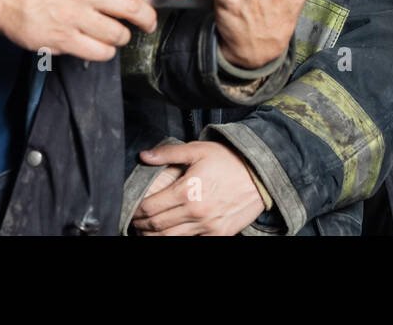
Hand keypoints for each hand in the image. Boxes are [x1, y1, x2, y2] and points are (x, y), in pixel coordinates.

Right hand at [0, 0, 188, 61]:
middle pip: (134, 8)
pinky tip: (97, 44)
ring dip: (122, 36)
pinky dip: (105, 51)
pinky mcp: (64, 39)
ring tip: (113, 32)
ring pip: (119, 34)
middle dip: (148, 18)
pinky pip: (99, 52)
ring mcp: (75, 16)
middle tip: (147, 22)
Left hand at [131, 141, 264, 235]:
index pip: (150, 207)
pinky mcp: (218, 235)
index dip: (136, 210)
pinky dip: (175, 240)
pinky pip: (190, 243)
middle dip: (141, 224)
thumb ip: (169, 153)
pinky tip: (168, 234)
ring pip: (169, 238)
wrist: (260, 176)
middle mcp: (196, 212)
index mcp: (188, 190)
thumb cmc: (228, 160)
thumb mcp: (199, 149)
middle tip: (135, 221)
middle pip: (156, 225)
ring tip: (146, 230)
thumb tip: (143, 156)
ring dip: (153, 236)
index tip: (132, 208)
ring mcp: (208, 226)